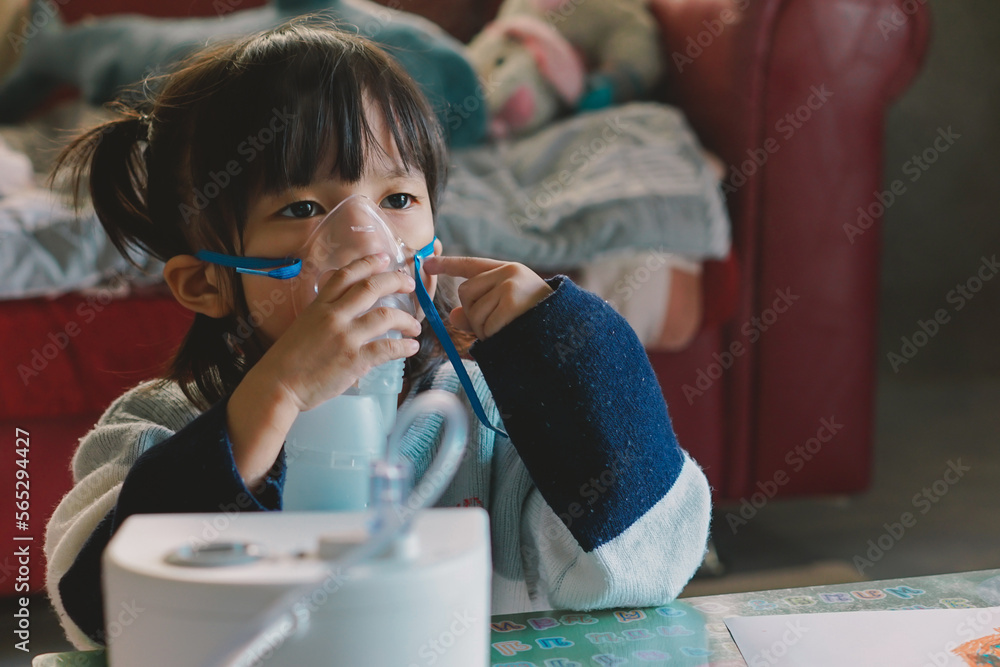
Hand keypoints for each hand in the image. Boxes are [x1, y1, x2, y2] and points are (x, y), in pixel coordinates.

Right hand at [258, 252, 422, 411]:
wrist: (277, 386)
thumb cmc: (287, 361)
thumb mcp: (303, 326)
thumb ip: (323, 316)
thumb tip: (346, 313)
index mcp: (319, 306)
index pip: (346, 275)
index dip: (368, 263)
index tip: (384, 258)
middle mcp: (333, 316)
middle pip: (371, 288)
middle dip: (395, 282)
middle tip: (409, 285)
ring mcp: (345, 337)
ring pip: (385, 316)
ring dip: (406, 320)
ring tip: (415, 326)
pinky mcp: (354, 360)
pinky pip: (387, 348)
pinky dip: (404, 346)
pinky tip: (411, 348)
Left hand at [422, 256, 551, 339]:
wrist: (569, 333)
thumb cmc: (539, 323)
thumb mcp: (508, 312)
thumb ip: (479, 312)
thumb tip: (452, 316)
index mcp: (509, 271)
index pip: (471, 264)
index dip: (447, 264)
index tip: (425, 263)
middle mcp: (509, 272)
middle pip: (465, 293)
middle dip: (473, 315)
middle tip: (496, 326)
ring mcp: (511, 285)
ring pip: (473, 312)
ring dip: (484, 330)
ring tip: (509, 331)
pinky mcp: (512, 301)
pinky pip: (485, 325)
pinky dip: (493, 337)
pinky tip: (512, 336)